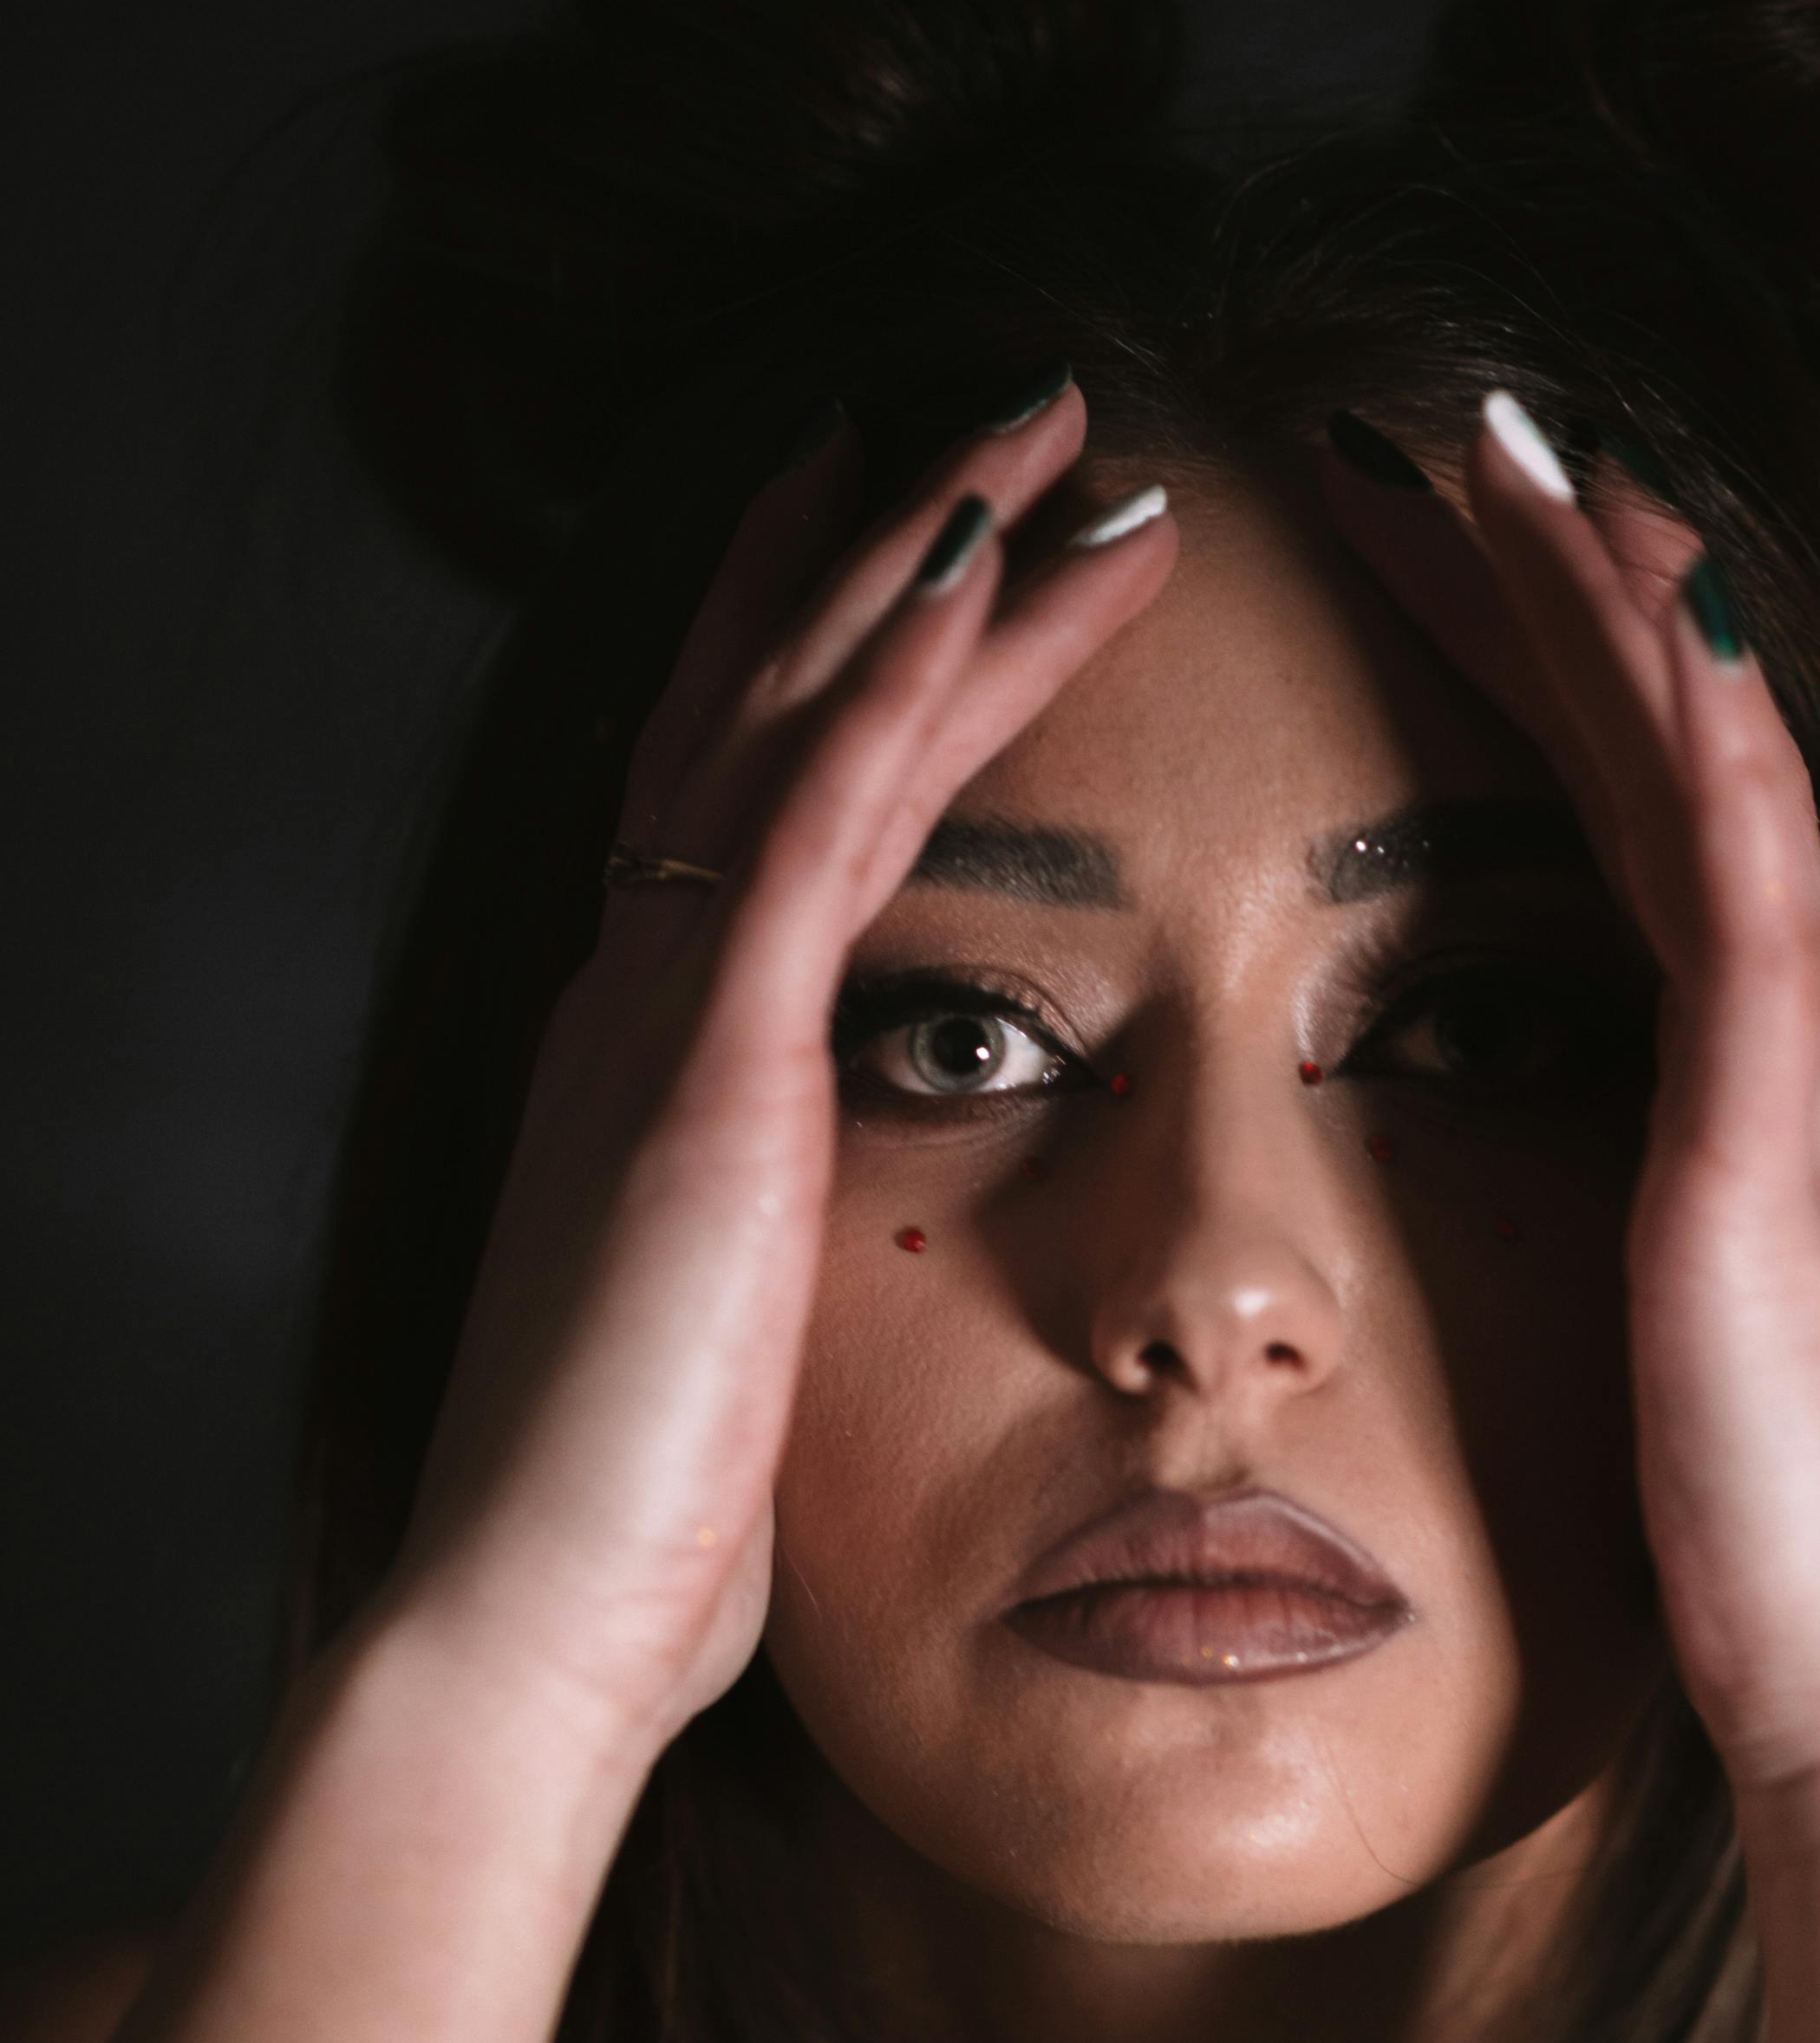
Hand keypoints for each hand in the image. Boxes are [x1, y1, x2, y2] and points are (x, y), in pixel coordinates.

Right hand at [383, 393, 1176, 1763]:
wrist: (531, 1629)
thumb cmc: (645, 1542)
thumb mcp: (740, 1355)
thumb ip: (784, 1261)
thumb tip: (842, 1283)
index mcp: (657, 1063)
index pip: (747, 801)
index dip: (825, 650)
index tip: (918, 536)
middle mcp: (644, 996)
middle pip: (776, 704)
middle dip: (894, 543)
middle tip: (1016, 413)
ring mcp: (666, 1014)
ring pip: (808, 714)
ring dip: (938, 557)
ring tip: (1065, 430)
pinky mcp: (709, 1065)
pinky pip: (818, 816)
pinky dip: (903, 679)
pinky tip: (994, 561)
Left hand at [1324, 405, 1819, 1808]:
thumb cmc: (1767, 1591)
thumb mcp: (1698, 1390)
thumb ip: (1689, 1276)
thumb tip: (1685, 1217)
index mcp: (1739, 1120)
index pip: (1623, 849)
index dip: (1541, 700)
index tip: (1436, 576)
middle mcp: (1779, 1063)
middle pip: (1653, 768)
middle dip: (1555, 596)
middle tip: (1441, 438)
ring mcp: (1783, 1086)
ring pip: (1696, 775)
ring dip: (1606, 599)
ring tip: (1499, 439)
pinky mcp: (1754, 1146)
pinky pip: (1731, 880)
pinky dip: (1688, 728)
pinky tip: (1638, 593)